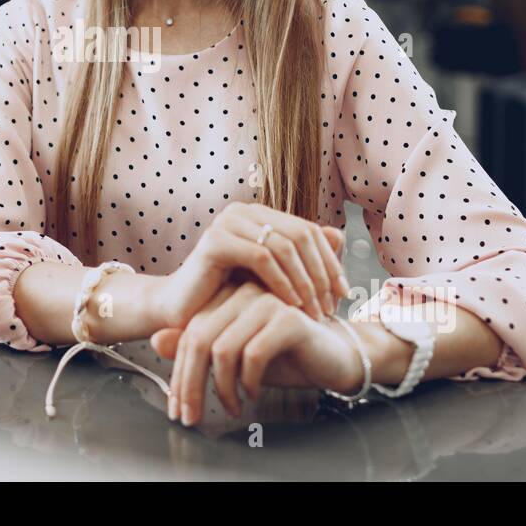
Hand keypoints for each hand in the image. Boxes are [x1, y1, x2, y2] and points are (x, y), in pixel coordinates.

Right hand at [147, 202, 346, 328]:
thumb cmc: (227, 298)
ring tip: (314, 311)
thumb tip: (338, 235)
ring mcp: (226, 222)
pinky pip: (262, 258)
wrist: (181, 314)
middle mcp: (242, 212)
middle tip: (330, 306)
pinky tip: (291, 305)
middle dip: (321, 273)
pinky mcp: (215, 241)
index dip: (331, 261)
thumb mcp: (273, 279)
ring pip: (284, 246)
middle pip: (300, 236)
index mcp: (258, 215)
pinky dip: (282, 282)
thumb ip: (302, 258)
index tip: (344, 293)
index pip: (308, 231)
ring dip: (305, 282)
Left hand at [151, 280, 365, 425]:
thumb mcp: (236, 357)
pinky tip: (255, 394)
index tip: (179, 407)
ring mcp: (267, 300)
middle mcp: (245, 291)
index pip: (190, 332)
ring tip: (234, 407)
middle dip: (190, 384)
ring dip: (222, 388)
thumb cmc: (286, 355)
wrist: (336, 358)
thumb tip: (156, 341)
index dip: (180, 373)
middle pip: (199, 339)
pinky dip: (248, 382)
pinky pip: (252, 355)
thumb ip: (199, 347)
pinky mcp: (289, 317)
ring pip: (222, 349)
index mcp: (229, 295)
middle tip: (191, 416)